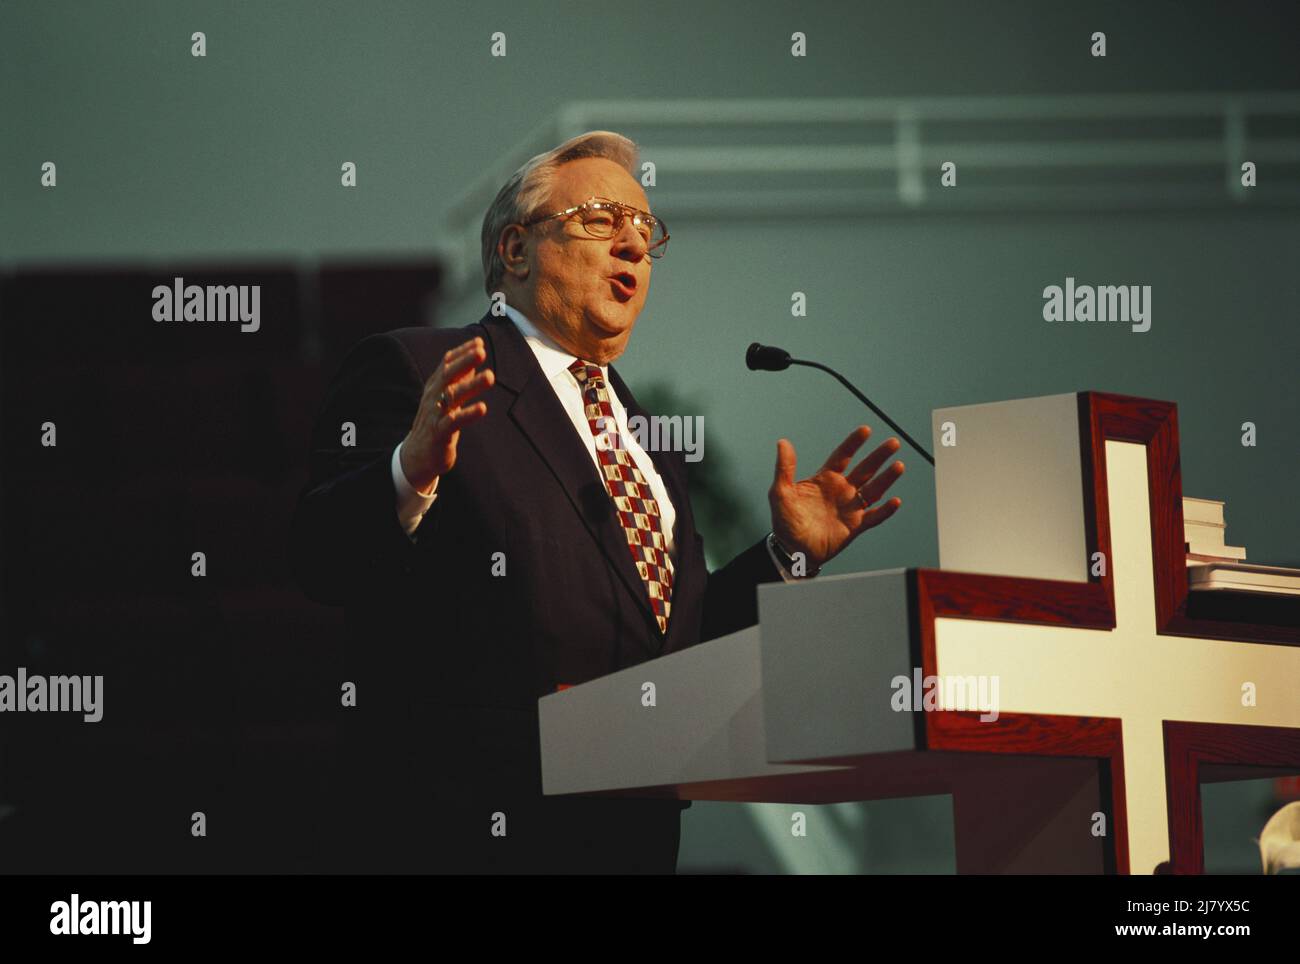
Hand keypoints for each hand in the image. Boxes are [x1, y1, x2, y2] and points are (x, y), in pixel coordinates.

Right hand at [401, 336, 494, 492]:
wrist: (418, 455)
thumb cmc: (436, 422)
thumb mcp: (445, 398)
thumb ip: (459, 380)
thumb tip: (473, 360)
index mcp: (435, 387)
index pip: (447, 364)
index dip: (462, 353)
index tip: (478, 342)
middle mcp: (433, 397)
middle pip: (448, 375)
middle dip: (464, 362)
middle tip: (481, 351)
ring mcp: (436, 414)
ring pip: (452, 396)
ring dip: (472, 385)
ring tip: (490, 376)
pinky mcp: (440, 433)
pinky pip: (454, 422)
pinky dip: (468, 414)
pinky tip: (482, 408)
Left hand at [768, 425, 904, 569]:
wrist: (792, 550)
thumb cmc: (785, 521)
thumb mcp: (781, 492)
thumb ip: (785, 468)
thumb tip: (783, 442)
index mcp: (825, 479)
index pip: (843, 456)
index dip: (854, 443)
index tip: (866, 430)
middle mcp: (842, 490)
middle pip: (865, 469)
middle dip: (879, 456)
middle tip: (893, 443)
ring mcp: (850, 508)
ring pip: (874, 490)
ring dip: (887, 478)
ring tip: (899, 465)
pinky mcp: (855, 526)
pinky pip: (874, 517)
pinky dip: (885, 511)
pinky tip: (895, 501)